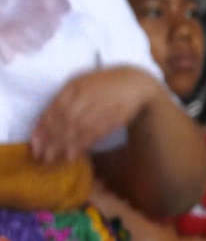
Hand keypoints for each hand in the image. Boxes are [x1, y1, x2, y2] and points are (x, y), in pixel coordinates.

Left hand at [29, 67, 165, 163]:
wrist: (135, 82)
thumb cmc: (104, 83)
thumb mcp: (82, 82)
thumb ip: (64, 98)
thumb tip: (45, 120)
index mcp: (75, 85)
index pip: (54, 109)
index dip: (43, 127)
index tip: (34, 142)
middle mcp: (87, 95)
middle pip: (64, 120)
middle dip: (50, 139)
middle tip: (40, 155)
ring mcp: (101, 106)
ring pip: (78, 128)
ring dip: (63, 145)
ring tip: (52, 158)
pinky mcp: (114, 117)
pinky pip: (95, 133)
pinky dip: (82, 144)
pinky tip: (72, 154)